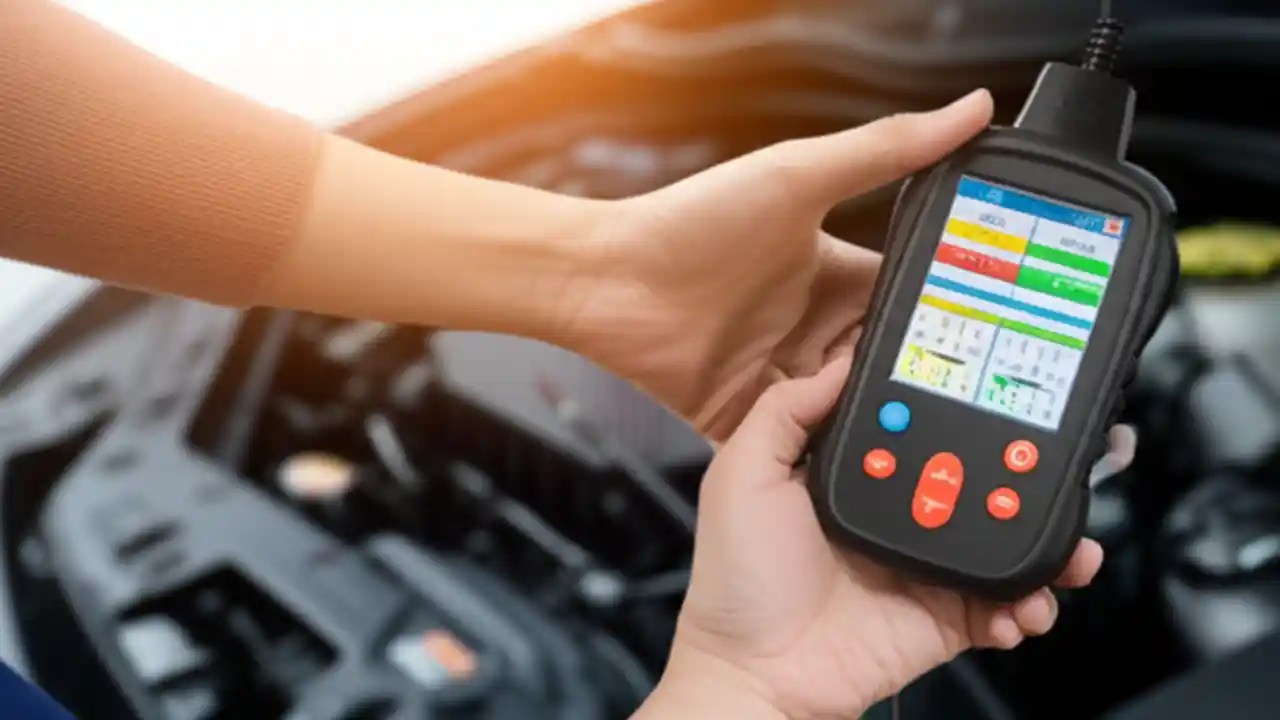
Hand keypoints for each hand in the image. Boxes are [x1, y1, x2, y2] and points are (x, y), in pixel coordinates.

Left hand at [569, 90, 993, 441]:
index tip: (993, 332)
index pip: (901, 295)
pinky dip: (822, 452)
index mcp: (828, 270)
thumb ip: (884, 150)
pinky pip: (795, 443)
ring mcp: (776, 372)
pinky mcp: (743, 414)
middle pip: (880, 358)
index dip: (942, 313)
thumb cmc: (690, 223)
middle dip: (916, 378)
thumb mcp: (799, 177)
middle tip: (970, 403)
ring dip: (873, 420)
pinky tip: (856, 465)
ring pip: (844, 406)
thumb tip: (968, 109)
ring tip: (923, 442)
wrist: (607, 283)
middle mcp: (806, 323)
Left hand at [637, 358, 1112, 718]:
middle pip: (983, 478)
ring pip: (1009, 538)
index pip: (925, 427)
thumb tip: (846, 361)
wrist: (757, 670)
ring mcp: (930, 566)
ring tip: (1072, 547)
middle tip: (1073, 461)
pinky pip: (1006, 603)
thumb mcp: (744, 473)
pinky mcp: (949, 617)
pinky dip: (1029, 603)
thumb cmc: (740, 576)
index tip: (1007, 383)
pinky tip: (1025, 605)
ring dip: (1052, 540)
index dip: (965, 406)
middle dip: (1034, 469)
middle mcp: (903, 513)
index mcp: (862, 475)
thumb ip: (789, 410)